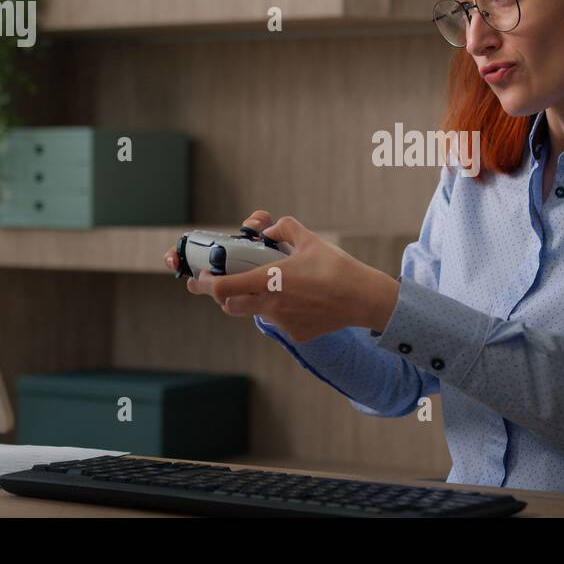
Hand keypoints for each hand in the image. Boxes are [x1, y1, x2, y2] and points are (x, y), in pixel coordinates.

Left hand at [177, 211, 399, 342]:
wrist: (363, 298)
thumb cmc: (336, 268)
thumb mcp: (310, 240)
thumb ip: (285, 229)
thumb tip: (270, 229)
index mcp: (269, 280)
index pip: (223, 287)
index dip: (207, 283)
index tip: (201, 278)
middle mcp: (271, 304)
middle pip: (230, 306)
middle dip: (222, 296)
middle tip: (223, 286)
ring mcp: (283, 322)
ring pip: (257, 312)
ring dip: (255, 301)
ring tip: (274, 287)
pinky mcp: (297, 334)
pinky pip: (281, 322)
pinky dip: (283, 311)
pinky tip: (302, 301)